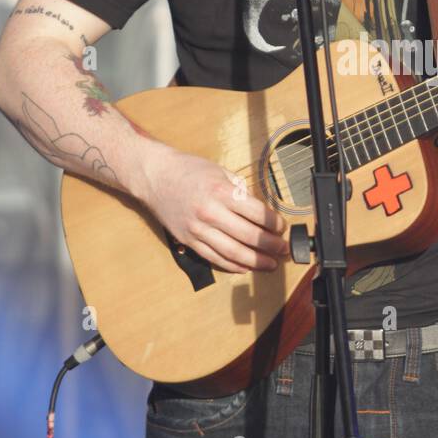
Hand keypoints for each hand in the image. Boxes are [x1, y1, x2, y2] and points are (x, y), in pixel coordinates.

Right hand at [137, 145, 288, 273]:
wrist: (155, 176)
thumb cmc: (188, 170)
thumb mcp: (220, 172)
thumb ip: (240, 191)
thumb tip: (259, 211)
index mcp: (221, 192)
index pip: (256, 213)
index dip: (273, 223)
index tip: (282, 227)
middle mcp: (210, 212)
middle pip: (248, 235)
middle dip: (270, 245)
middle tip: (282, 249)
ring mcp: (198, 229)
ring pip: (232, 252)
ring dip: (255, 260)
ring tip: (270, 264)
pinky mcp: (188, 240)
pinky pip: (214, 257)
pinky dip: (232, 265)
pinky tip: (245, 266)